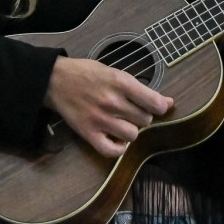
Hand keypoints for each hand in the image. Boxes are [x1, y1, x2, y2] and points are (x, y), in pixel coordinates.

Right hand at [43, 57, 173, 157]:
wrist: (56, 80)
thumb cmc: (87, 73)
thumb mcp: (114, 72)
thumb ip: (139, 88)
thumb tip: (167, 102)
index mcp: (120, 82)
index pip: (153, 102)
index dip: (161, 106)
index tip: (159, 106)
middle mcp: (112, 102)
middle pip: (145, 120)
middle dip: (143, 116)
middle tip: (132, 110)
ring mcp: (100, 120)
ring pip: (132, 135)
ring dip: (131, 130)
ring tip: (122, 122)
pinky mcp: (88, 134)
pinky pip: (112, 151)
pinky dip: (118, 148)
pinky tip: (116, 138)